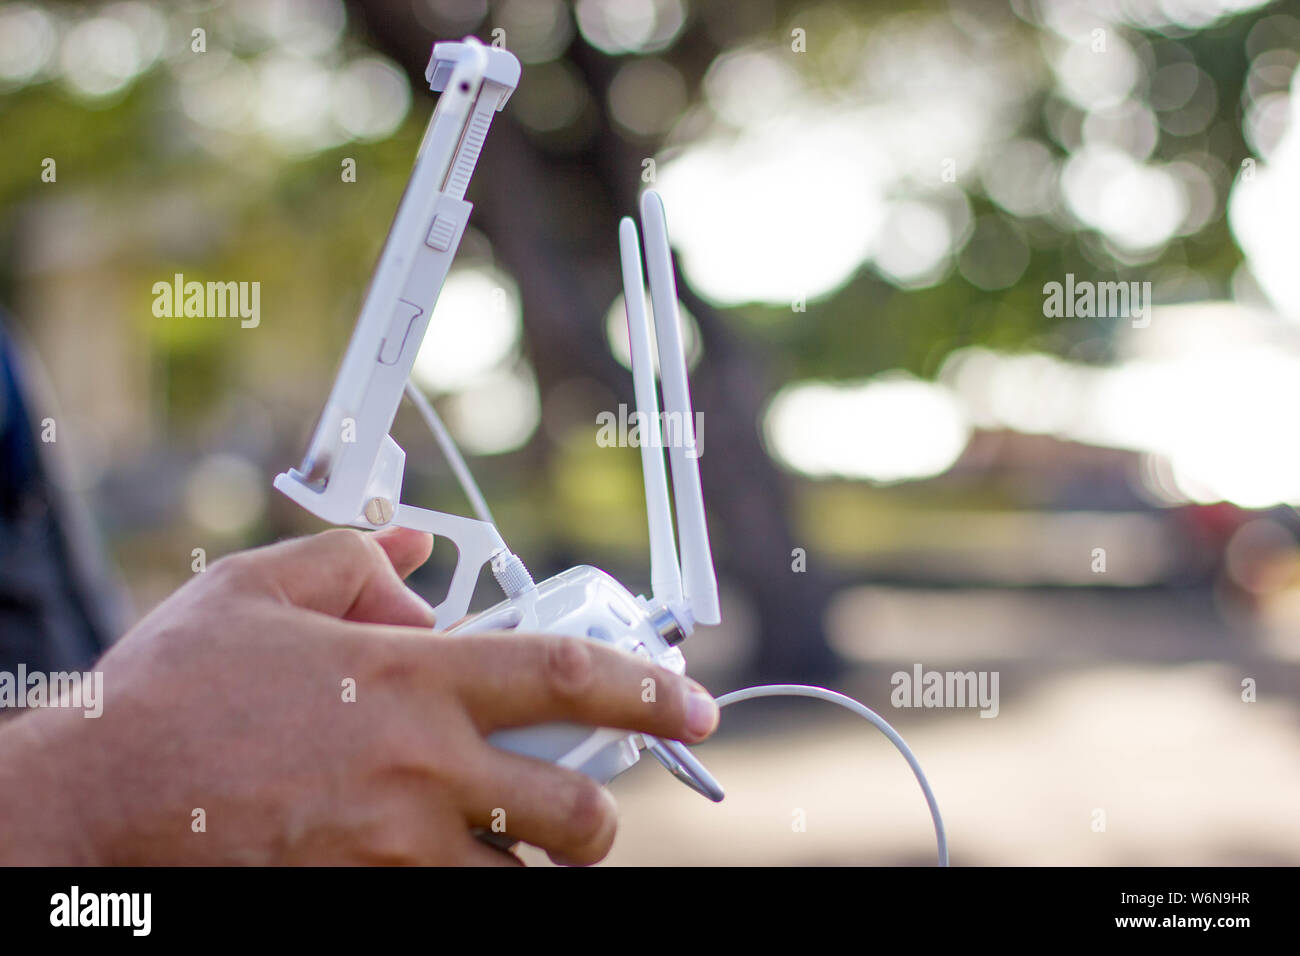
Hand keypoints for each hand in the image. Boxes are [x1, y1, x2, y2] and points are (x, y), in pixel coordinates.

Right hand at [0, 528, 719, 864]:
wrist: (90, 799)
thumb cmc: (172, 690)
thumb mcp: (260, 590)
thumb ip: (351, 555)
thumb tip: (413, 545)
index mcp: (412, 678)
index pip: (565, 675)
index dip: (646, 690)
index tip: (697, 709)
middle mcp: (422, 768)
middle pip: (573, 811)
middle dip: (598, 818)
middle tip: (583, 809)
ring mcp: (395, 849)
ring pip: (522, 881)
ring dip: (530, 867)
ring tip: (501, 845)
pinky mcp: (362, 900)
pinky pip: (454, 911)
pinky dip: (467, 892)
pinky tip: (438, 867)